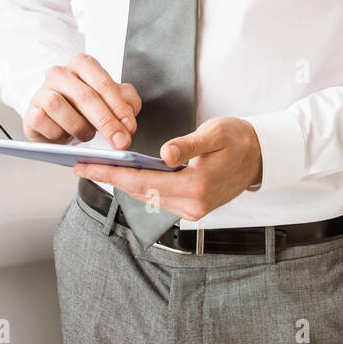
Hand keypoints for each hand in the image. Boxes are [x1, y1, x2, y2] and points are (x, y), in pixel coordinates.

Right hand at [23, 53, 139, 149]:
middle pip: (85, 96)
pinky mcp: (29, 110)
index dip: (118, 107)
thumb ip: (127, 103)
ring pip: (57, 105)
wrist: (58, 119)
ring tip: (86, 134)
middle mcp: (60, 73)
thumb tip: (128, 120)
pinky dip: (56, 132)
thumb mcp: (111, 100)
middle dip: (106, 122)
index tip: (129, 127)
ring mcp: (42, 90)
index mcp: (83, 64)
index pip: (103, 83)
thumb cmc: (85, 107)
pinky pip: (41, 120)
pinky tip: (64, 135)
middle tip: (119, 141)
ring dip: (78, 126)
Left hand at [72, 116, 262, 220]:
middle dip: (110, 178)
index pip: (143, 181)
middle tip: (81, 166)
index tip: (85, 167)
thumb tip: (163, 155)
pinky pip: (159, 199)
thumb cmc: (240, 139)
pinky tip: (127, 175)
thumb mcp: (216, 133)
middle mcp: (193, 204)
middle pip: (141, 192)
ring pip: (148, 198)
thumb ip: (189, 144)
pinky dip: (141, 187)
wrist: (261, 157)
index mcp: (198, 185)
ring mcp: (193, 210)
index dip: (111, 173)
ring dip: (123, 183)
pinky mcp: (193, 209)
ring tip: (98, 169)